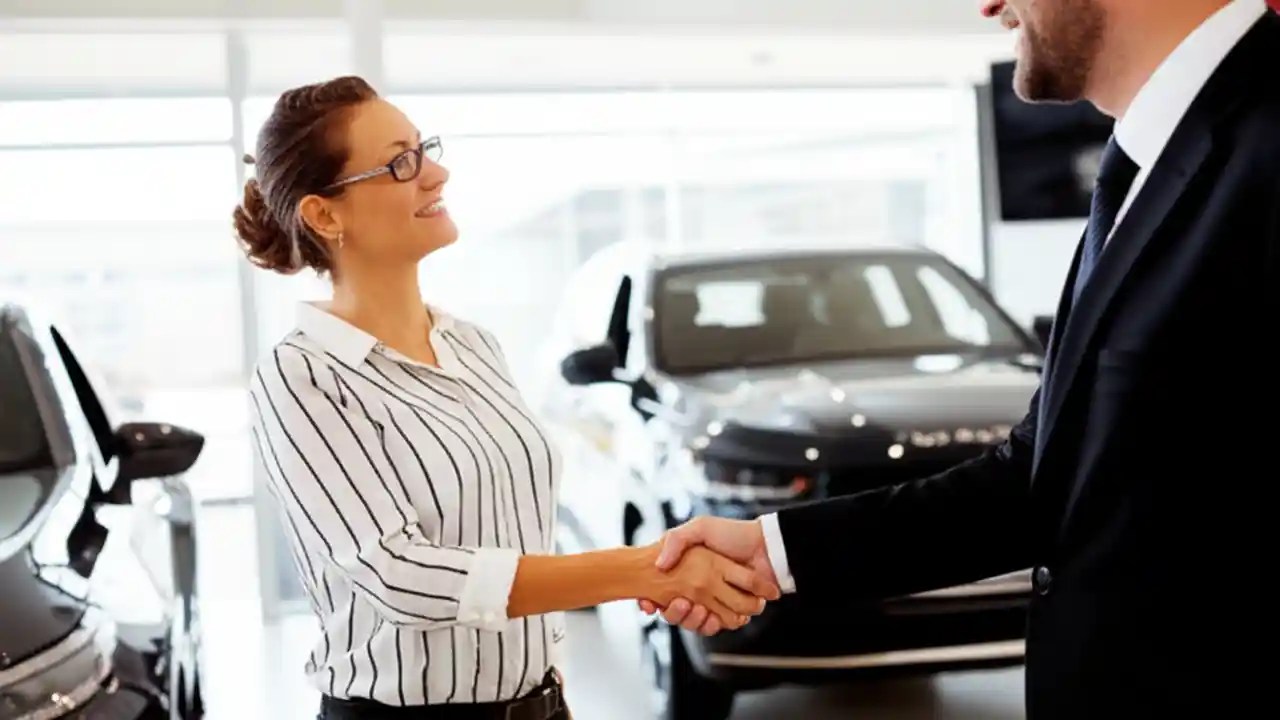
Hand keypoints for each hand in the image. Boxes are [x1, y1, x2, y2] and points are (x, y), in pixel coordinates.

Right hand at [646, 544, 774, 630]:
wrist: (767, 547)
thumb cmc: (734, 534)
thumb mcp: (701, 528)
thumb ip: (676, 540)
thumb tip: (659, 565)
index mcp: (688, 570)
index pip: (661, 592)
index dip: (652, 601)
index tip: (651, 604)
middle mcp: (699, 589)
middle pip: (677, 613)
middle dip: (676, 614)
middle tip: (682, 603)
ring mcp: (715, 601)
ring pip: (695, 622)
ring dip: (694, 620)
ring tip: (700, 609)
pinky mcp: (731, 612)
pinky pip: (715, 626)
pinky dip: (714, 624)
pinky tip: (714, 615)